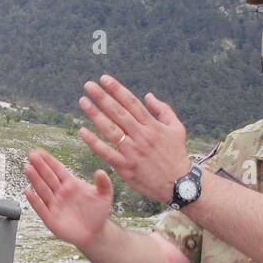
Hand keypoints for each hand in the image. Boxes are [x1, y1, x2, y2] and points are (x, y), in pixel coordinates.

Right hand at [24, 148, 113, 251]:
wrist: (95, 232)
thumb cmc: (98, 212)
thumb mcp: (105, 196)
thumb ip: (104, 183)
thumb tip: (101, 172)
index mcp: (71, 184)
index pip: (58, 170)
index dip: (49, 161)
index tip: (40, 151)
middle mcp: (60, 193)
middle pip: (48, 177)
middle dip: (39, 166)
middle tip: (31, 155)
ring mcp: (54, 205)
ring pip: (42, 190)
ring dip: (35, 179)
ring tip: (28, 168)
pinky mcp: (51, 219)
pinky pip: (40, 208)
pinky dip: (34, 200)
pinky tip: (28, 191)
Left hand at [78, 74, 190, 203]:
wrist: (179, 184)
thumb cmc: (177, 154)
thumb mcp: (177, 129)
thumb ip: (163, 110)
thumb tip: (148, 95)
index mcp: (153, 125)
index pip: (131, 103)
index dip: (117, 89)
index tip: (104, 79)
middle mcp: (142, 136)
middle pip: (118, 113)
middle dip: (102, 97)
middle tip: (88, 85)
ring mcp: (133, 152)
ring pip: (110, 130)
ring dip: (95, 115)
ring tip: (83, 102)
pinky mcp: (126, 167)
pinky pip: (106, 153)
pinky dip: (94, 142)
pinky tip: (82, 132)